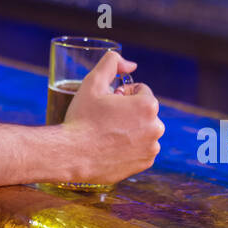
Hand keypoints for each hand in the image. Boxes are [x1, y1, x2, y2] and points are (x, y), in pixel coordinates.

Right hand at [62, 49, 163, 183]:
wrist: (72, 155)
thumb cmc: (82, 118)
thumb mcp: (92, 82)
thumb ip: (112, 62)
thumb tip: (131, 65)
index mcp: (148, 106)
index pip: (141, 90)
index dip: (121, 94)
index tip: (107, 103)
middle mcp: (156, 128)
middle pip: (144, 111)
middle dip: (128, 111)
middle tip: (105, 118)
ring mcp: (151, 148)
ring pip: (143, 130)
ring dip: (130, 128)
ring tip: (107, 133)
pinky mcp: (144, 164)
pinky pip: (141, 149)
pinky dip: (130, 147)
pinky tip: (111, 147)